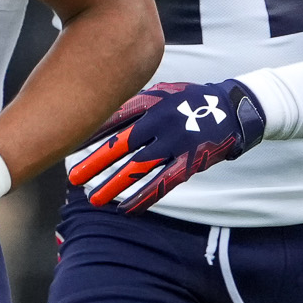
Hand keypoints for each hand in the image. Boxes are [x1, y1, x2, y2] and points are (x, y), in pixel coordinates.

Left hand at [68, 79, 264, 212]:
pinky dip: (144, 197)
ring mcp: (175, 142)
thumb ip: (135, 106)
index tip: (70, 145)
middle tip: (73, 177)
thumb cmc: (191, 100)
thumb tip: (102, 114)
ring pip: (138, 167)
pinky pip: (163, 183)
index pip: (114, 118)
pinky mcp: (189, 161)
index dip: (91, 134)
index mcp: (150, 102)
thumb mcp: (162, 93)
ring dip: (114, 184)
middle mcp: (159, 121)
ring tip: (94, 198)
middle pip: (121, 144)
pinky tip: (127, 209)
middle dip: (96, 162)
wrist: (232, 107)